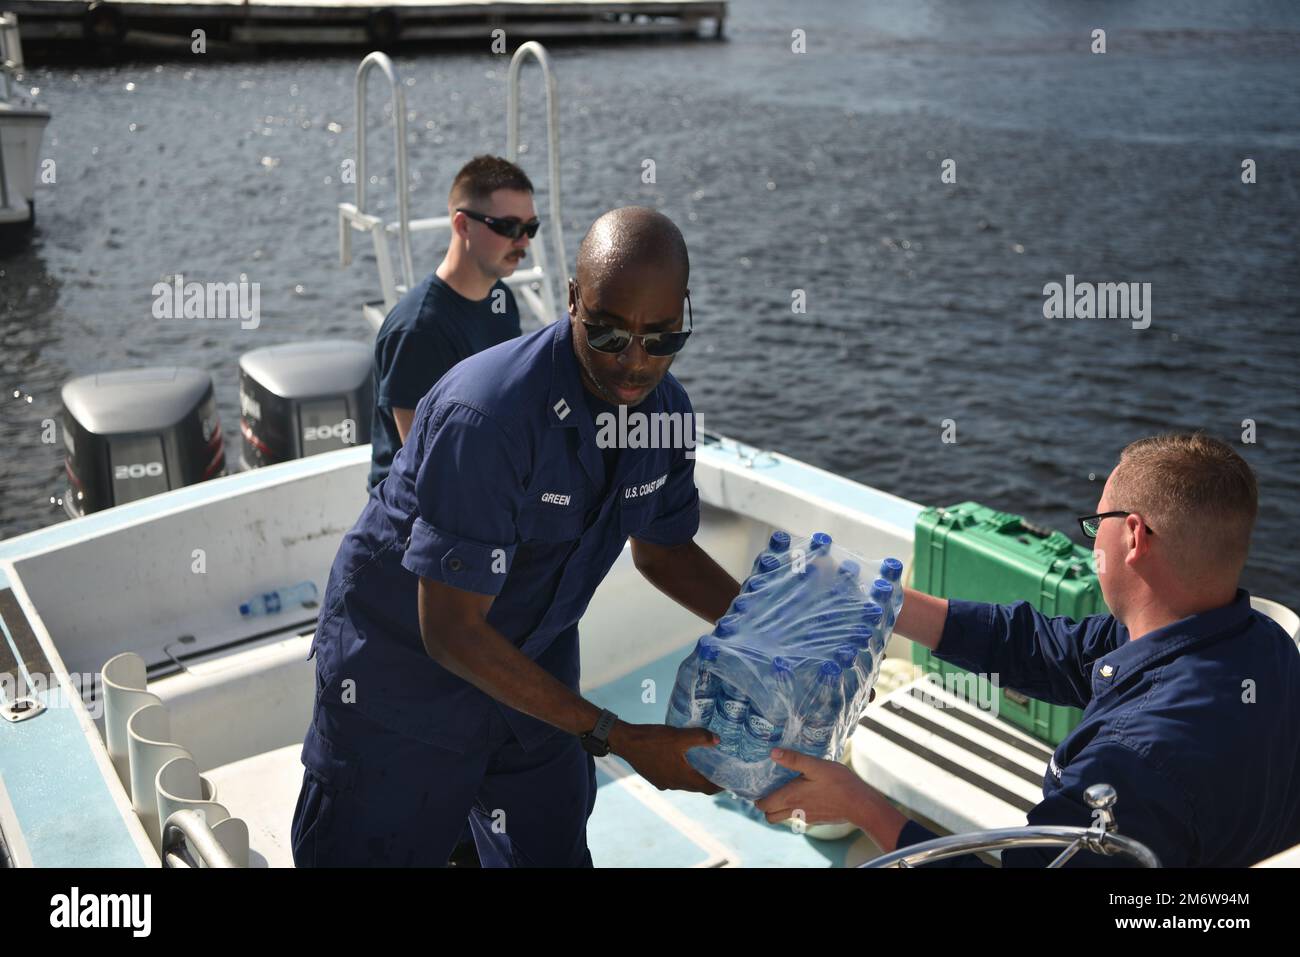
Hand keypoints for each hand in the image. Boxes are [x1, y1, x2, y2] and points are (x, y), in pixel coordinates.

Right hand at [610, 723, 721, 794]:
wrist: (626, 742)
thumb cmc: (652, 739)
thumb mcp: (678, 736)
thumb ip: (699, 737)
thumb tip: (718, 740)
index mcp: (682, 777)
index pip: (707, 788)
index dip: (720, 786)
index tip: (729, 781)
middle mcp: (673, 784)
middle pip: (697, 787)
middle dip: (708, 781)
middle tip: (719, 770)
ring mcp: (662, 782)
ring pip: (684, 783)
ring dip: (694, 777)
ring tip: (703, 764)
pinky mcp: (654, 777)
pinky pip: (673, 779)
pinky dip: (681, 773)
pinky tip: (681, 760)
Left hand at [754, 747, 875, 826]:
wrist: (860, 805)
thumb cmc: (839, 783)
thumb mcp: (816, 766)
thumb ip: (794, 759)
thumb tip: (773, 752)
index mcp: (790, 798)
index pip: (763, 806)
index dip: (758, 798)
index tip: (759, 786)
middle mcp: (795, 811)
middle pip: (770, 816)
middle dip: (766, 806)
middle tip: (770, 789)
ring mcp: (806, 817)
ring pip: (784, 817)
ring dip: (780, 808)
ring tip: (786, 790)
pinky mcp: (816, 819)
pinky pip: (799, 816)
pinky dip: (795, 808)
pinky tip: (806, 794)